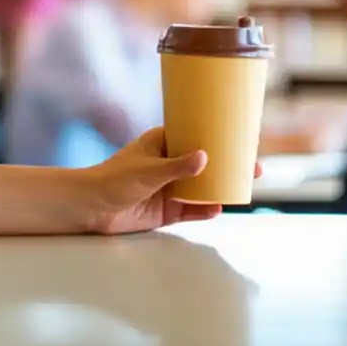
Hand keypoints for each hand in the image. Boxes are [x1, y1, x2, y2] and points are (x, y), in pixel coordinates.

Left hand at [76, 127, 262, 235]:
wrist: (90, 207)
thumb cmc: (114, 179)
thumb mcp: (149, 170)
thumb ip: (177, 166)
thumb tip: (205, 158)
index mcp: (162, 143)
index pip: (195, 135)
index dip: (218, 136)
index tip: (243, 138)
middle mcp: (169, 164)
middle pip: (205, 163)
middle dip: (229, 165)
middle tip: (255, 169)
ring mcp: (169, 187)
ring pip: (202, 186)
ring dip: (221, 187)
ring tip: (244, 188)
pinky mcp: (165, 210)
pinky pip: (192, 209)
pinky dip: (205, 209)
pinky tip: (219, 208)